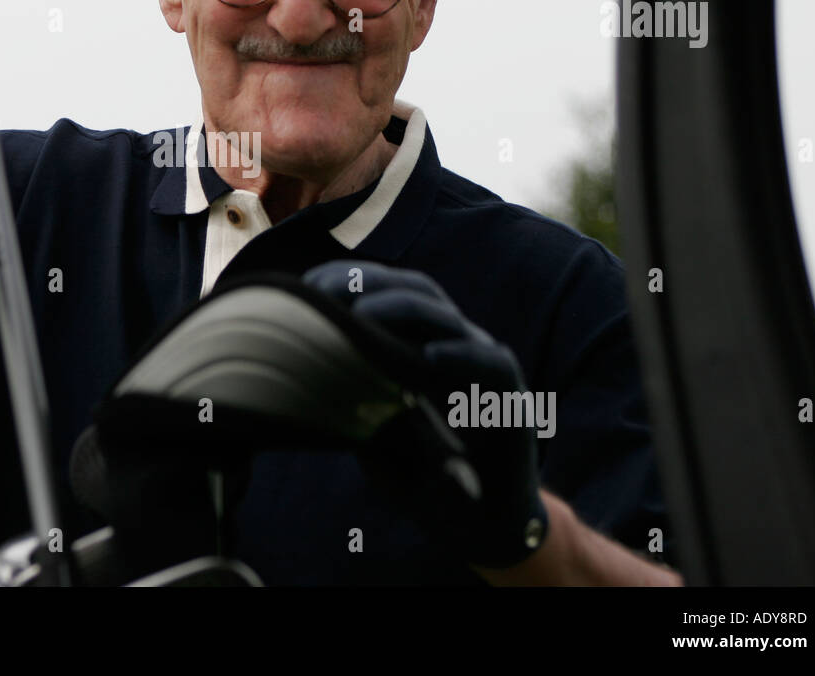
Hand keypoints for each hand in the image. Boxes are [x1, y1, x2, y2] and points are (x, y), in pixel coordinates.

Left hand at [303, 260, 548, 569]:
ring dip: (406, 310)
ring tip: (364, 313)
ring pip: (449, 321)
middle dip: (372, 283)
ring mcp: (485, 372)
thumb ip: (353, 408)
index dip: (354, 283)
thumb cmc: (428, 484)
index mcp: (423, 352)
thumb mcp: (377, 441)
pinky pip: (492, 367)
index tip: (309, 286)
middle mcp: (455, 351)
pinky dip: (463, 357)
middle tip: (328, 289)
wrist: (486, 530)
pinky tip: (430, 357)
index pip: (391, 296)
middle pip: (419, 294)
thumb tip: (303, 379)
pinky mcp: (512, 403)